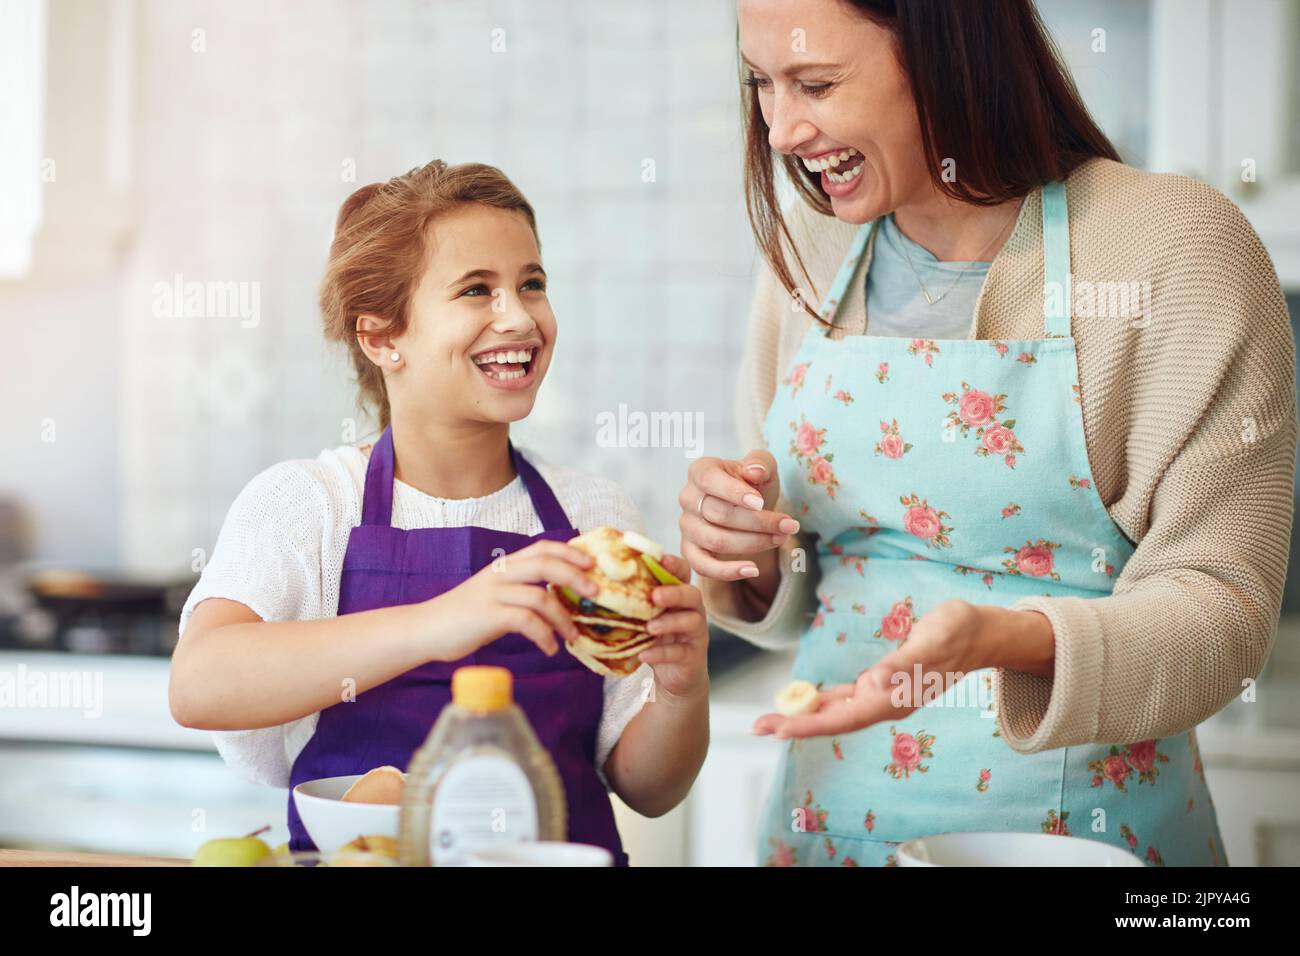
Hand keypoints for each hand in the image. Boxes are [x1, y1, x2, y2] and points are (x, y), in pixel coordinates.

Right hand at [422, 540, 599, 661]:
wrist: (425, 630)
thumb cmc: (463, 617)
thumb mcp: (494, 596)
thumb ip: (521, 592)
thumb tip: (559, 601)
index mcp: (504, 566)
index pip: (542, 548)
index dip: (570, 552)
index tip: (592, 562)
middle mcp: (500, 575)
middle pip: (546, 565)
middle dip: (575, 576)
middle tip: (595, 592)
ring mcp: (493, 594)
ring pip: (540, 596)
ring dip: (563, 618)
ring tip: (574, 635)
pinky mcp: (487, 616)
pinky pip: (526, 622)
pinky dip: (544, 635)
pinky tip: (550, 648)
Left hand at [636, 554, 709, 699]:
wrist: (673, 673)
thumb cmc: (655, 637)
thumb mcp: (644, 616)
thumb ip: (633, 601)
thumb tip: (596, 582)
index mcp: (679, 594)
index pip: (683, 572)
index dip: (674, 564)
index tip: (660, 559)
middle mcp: (692, 609)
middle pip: (692, 594)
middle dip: (675, 593)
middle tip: (655, 596)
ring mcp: (695, 633)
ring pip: (691, 621)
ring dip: (669, 623)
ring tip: (649, 628)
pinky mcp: (692, 655)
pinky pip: (679, 652)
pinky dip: (661, 653)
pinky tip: (644, 654)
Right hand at [678, 449, 799, 581]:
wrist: (746, 507)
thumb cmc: (752, 484)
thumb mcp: (762, 466)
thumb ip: (760, 462)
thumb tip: (754, 472)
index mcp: (700, 471)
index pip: (710, 481)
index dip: (734, 493)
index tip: (761, 503)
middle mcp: (688, 498)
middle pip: (720, 514)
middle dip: (758, 522)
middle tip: (789, 525)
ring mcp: (687, 526)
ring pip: (716, 540)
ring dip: (753, 543)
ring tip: (780, 539)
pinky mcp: (690, 550)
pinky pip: (703, 566)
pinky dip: (727, 571)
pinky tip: (753, 570)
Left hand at [752, 600, 988, 738]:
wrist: (980, 633)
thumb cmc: (956, 633)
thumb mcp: (932, 641)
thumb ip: (902, 665)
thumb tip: (871, 684)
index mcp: (894, 699)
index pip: (844, 717)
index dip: (810, 725)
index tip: (779, 730)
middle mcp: (886, 703)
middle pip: (833, 720)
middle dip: (795, 725)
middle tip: (757, 727)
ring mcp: (885, 696)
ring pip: (836, 711)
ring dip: (803, 716)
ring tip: (769, 721)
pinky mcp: (884, 683)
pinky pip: (847, 699)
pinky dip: (823, 701)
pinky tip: (805, 703)